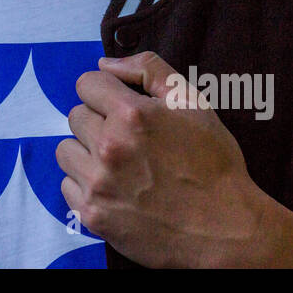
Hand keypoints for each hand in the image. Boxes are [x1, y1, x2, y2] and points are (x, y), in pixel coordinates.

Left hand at [54, 49, 269, 267]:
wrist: (225, 229)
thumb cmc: (213, 163)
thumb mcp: (192, 103)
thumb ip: (148, 70)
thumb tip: (104, 63)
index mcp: (132, 114)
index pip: (86, 84)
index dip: (105, 91)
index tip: (118, 105)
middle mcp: (109, 147)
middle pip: (75, 116)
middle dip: (98, 121)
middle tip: (127, 139)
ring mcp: (98, 183)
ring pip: (66, 150)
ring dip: (86, 153)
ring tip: (117, 164)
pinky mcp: (92, 214)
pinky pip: (67, 186)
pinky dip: (85, 185)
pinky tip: (113, 188)